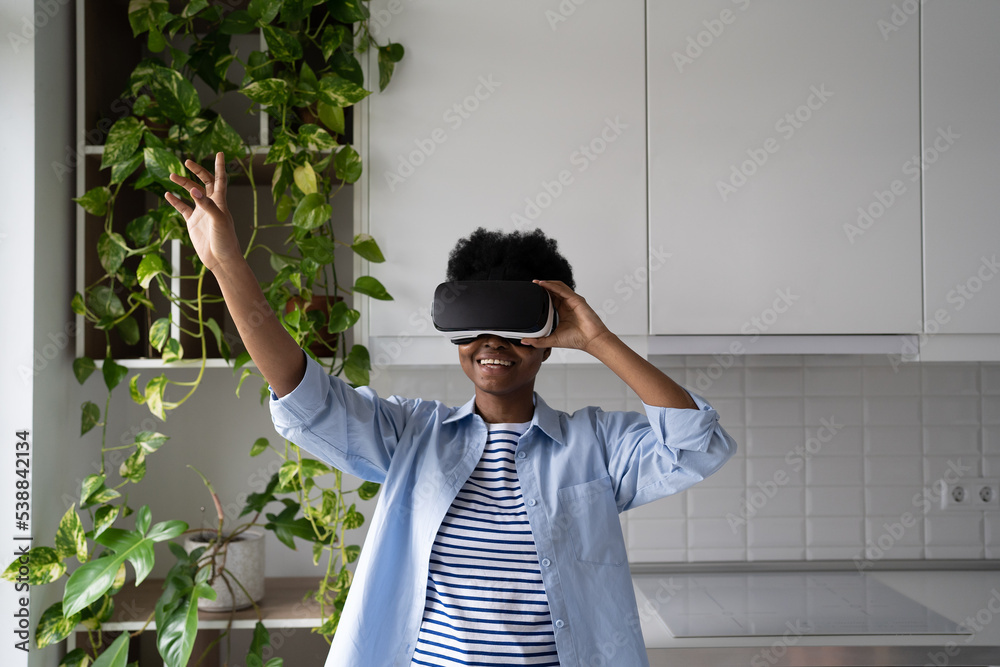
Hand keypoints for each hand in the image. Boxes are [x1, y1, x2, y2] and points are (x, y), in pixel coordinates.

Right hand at [164, 152, 242, 273]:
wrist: (220, 259)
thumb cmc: (225, 240)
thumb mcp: (218, 220)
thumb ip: (206, 205)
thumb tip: (193, 190)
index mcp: (220, 202)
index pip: (220, 179)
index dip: (220, 166)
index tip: (220, 153)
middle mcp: (211, 204)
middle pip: (205, 182)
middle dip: (197, 171)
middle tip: (186, 161)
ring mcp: (201, 213)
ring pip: (191, 193)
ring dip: (183, 184)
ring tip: (171, 176)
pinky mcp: (193, 222)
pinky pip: (182, 208)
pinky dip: (175, 201)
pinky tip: (167, 195)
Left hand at [521, 280, 612, 352]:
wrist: (591, 340)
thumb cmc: (577, 340)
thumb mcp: (552, 340)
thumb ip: (538, 341)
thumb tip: (525, 341)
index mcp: (562, 312)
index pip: (550, 299)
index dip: (542, 295)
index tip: (531, 293)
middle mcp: (567, 305)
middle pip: (554, 291)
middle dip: (543, 287)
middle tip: (532, 285)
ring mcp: (572, 301)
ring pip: (558, 287)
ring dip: (547, 284)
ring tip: (536, 283)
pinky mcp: (577, 300)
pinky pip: (563, 290)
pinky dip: (553, 286)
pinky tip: (544, 285)